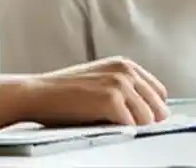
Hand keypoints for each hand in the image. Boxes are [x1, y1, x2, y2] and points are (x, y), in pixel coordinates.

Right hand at [25, 56, 168, 125]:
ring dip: (134, 127)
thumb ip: (124, 88)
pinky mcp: (112, 100)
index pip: (158, 92)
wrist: (37, 93)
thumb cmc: (63, 92)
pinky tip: (105, 125)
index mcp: (124, 64)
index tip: (140, 118)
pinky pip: (133, 126)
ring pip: (149, 119)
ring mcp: (120, 84)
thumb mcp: (98, 80)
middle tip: (125, 125)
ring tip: (112, 124)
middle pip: (159, 107)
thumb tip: (149, 113)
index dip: (150, 108)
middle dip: (146, 120)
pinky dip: (122, 131)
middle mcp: (126, 71)